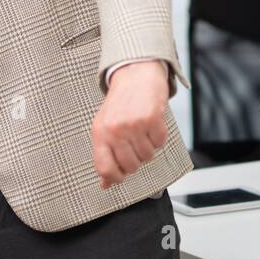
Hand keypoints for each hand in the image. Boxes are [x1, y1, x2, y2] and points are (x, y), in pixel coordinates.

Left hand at [92, 61, 168, 188]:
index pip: (104, 168)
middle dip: (135, 160)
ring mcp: (133, 125)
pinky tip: (150, 125)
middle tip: (133, 145)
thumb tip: (106, 184)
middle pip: (130, 166)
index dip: (114, 178)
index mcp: (100, 133)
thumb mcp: (104, 126)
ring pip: (147, 156)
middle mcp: (115, 129)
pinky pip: (159, 143)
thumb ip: (104, 155)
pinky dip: (158, 137)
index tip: (119, 177)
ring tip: (141, 131)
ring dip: (148, 147)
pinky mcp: (152, 119)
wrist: (135, 74)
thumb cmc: (120, 102)